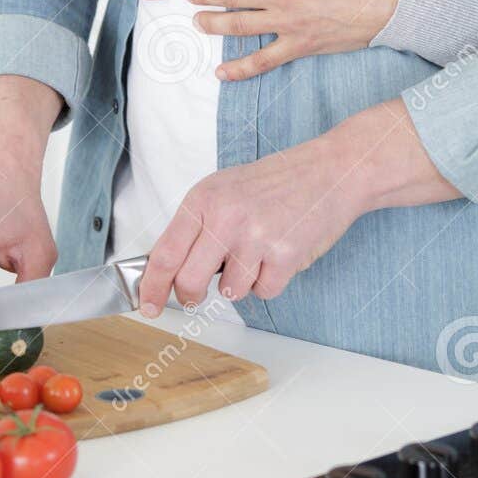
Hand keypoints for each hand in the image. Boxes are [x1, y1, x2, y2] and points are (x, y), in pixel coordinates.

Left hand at [137, 98, 458, 314]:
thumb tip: (168, 271)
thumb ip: (196, 226)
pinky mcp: (285, 255)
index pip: (164, 253)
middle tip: (201, 291)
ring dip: (243, 282)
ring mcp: (256, 237)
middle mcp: (226, 216)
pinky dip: (271, 281)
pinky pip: (264, 292)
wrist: (331, 171)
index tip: (147, 306)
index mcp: (204, 198)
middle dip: (192, 295)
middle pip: (189, 282)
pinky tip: (280, 253)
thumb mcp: (225, 191)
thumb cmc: (277, 183)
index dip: (151, 287)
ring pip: (230, 292)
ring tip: (259, 251)